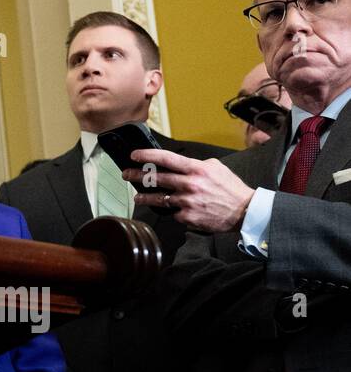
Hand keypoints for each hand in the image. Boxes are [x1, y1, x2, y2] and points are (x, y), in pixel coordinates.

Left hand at [128, 149, 254, 232]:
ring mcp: (187, 201)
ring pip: (159, 198)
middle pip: (155, 178)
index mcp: (196, 169)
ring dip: (145, 197)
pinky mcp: (188, 216)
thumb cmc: (231, 188)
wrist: (245, 211)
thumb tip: (180, 164)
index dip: (147, 155)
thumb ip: (196, 164)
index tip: (134, 155)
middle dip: (137, 175)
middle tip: (126, 174)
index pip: (165, 158)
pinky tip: (176, 210)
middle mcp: (189, 184)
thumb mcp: (216, 168)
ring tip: (138, 197)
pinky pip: (174, 213)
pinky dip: (174, 211)